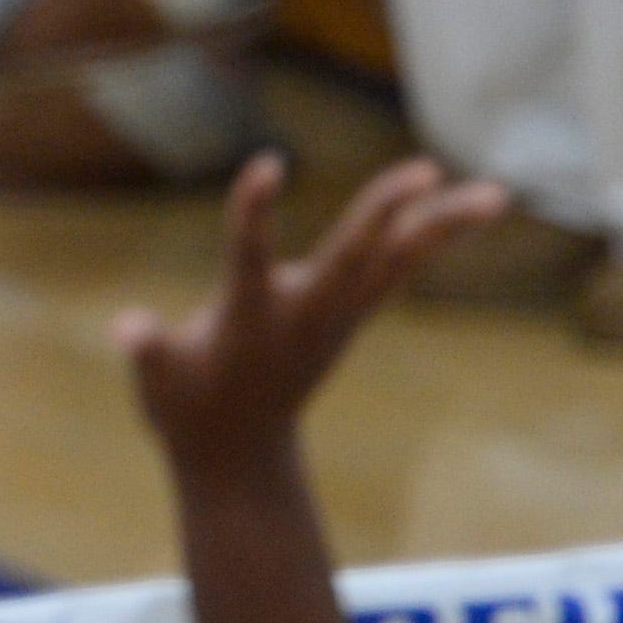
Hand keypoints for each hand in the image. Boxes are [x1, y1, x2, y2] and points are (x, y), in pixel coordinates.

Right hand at [113, 153, 504, 488]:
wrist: (241, 458)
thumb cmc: (186, 408)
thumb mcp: (157, 382)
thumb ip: (145, 350)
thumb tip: (126, 328)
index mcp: (249, 321)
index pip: (250, 256)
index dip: (254, 211)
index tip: (268, 163)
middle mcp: (304, 315)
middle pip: (354, 256)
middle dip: (386, 213)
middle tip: (427, 170)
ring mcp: (335, 316)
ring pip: (396, 261)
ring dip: (443, 226)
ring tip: (496, 194)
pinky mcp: (348, 314)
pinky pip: (396, 267)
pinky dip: (428, 236)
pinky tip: (459, 210)